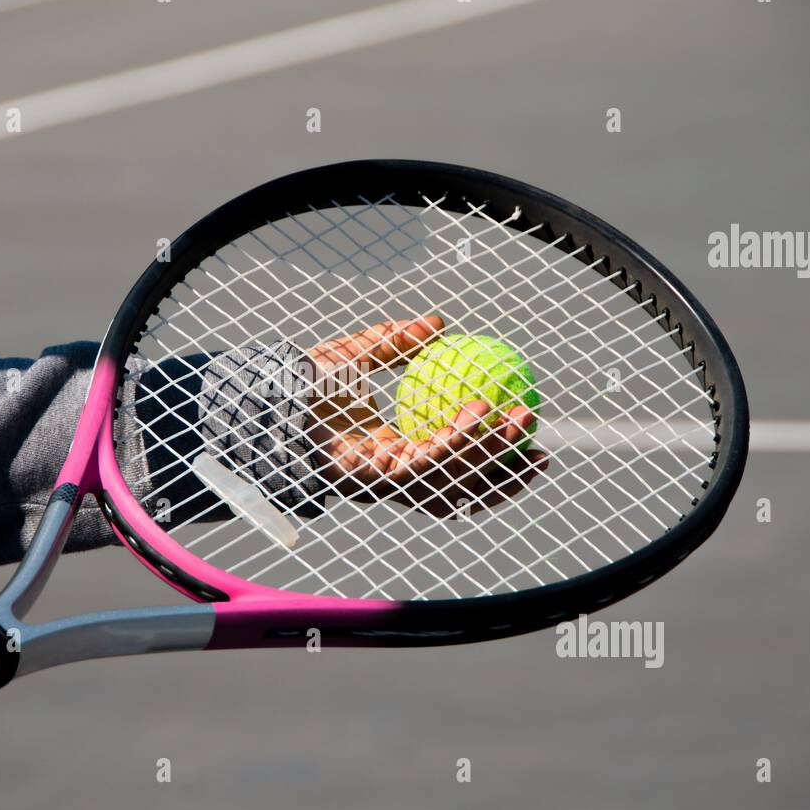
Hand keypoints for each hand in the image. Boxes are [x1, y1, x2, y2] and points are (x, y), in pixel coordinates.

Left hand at [306, 316, 547, 517]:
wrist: (268, 395)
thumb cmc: (304, 385)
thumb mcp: (358, 355)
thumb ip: (396, 342)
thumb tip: (437, 321)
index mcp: (398, 455)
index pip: (456, 470)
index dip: (494, 462)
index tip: (528, 437)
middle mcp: (395, 476)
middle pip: (463, 488)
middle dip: (506, 473)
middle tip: (541, 446)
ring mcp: (385, 481)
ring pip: (452, 480)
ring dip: (490, 454)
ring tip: (518, 419)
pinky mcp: (372, 477)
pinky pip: (425, 461)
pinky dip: (455, 440)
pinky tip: (477, 412)